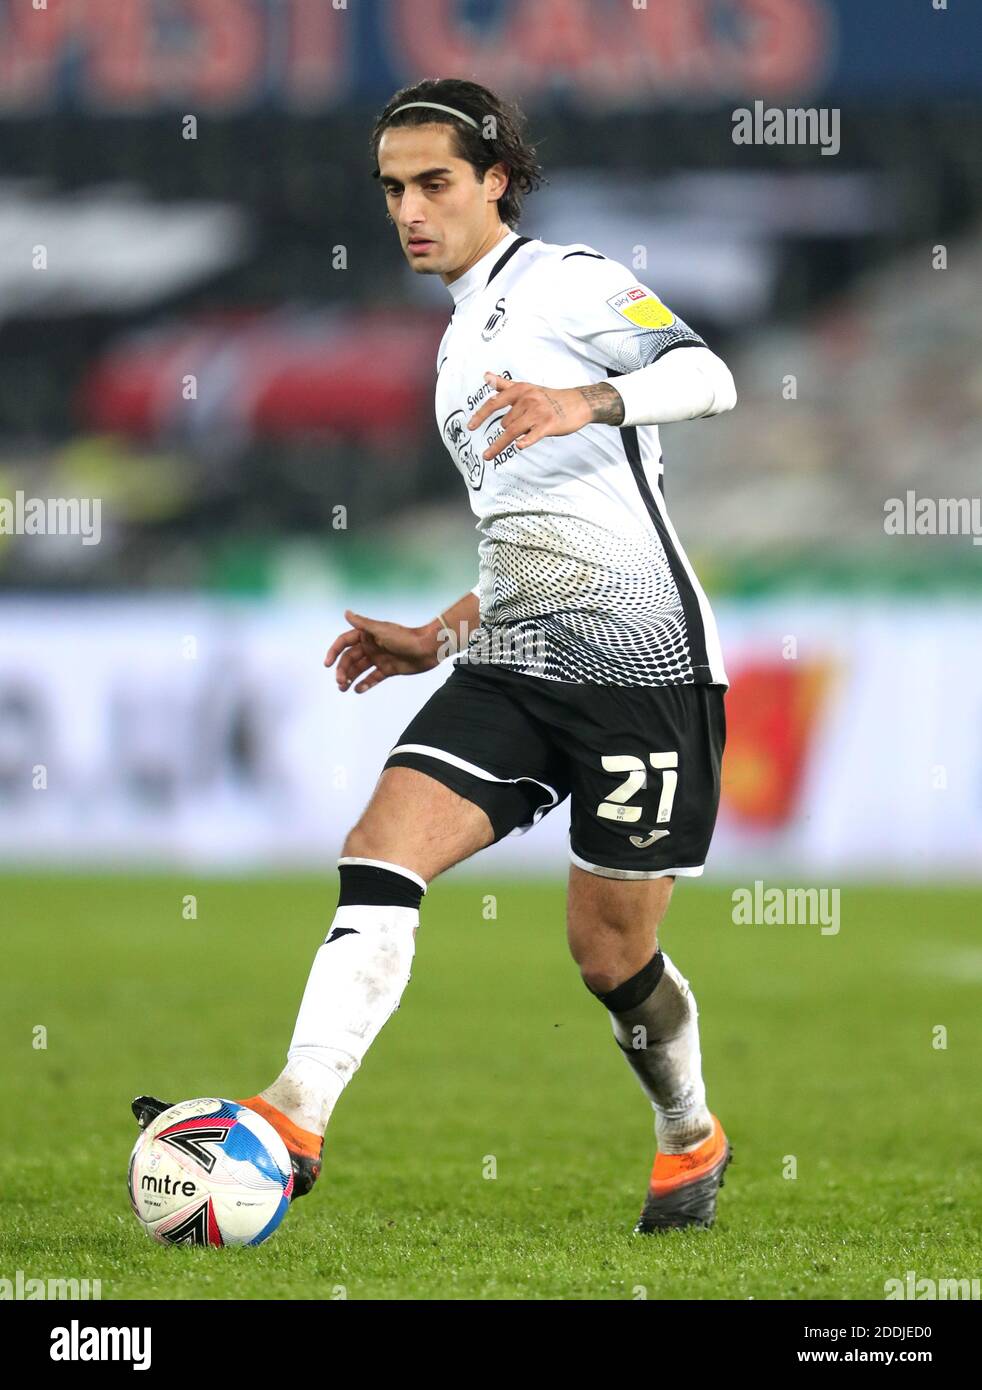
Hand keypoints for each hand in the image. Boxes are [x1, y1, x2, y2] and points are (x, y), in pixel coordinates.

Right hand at [325, 610, 439, 693]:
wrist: (427, 649)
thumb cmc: (405, 637)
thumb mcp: (381, 630)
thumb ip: (363, 624)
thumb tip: (346, 613)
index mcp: (366, 635)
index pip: (344, 643)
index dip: (334, 652)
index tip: (327, 664)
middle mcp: (370, 646)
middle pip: (350, 659)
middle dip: (342, 670)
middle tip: (340, 682)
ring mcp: (379, 658)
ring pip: (359, 669)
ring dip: (350, 678)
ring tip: (344, 688)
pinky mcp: (388, 669)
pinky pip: (372, 678)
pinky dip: (365, 684)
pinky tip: (357, 690)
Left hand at [466, 372, 592, 461]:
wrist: (577, 403)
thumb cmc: (549, 397)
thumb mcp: (526, 388)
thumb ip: (504, 385)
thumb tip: (485, 375)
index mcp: (520, 390)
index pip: (494, 403)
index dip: (480, 416)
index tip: (470, 427)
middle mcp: (527, 399)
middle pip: (505, 424)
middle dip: (511, 429)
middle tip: (527, 423)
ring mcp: (537, 412)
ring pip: (513, 432)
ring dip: (515, 437)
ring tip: (528, 432)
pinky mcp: (548, 425)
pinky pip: (530, 436)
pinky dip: (524, 442)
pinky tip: (519, 446)